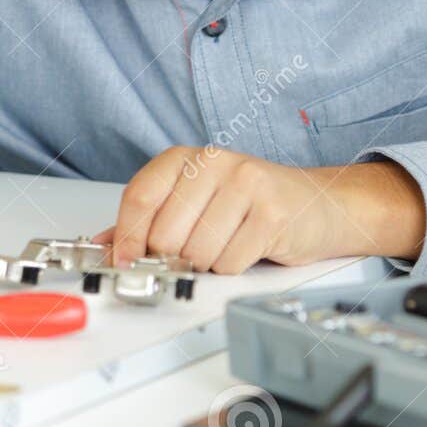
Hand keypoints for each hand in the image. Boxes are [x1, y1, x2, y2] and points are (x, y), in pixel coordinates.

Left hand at [92, 146, 425, 273]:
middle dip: (174, 257)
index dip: (126, 238)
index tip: (125, 263)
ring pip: (196, 252)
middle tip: (193, 253)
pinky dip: (233, 268)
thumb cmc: (254, 204)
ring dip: (206, 265)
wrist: (322, 204)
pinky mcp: (271, 212)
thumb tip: (105, 246)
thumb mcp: (197, 203)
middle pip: (164, 233)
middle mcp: (214, 162)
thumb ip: (150, 221)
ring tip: (225, 246)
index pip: (139, 197)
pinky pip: (229, 262)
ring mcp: (245, 183)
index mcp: (187, 157)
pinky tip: (247, 249)